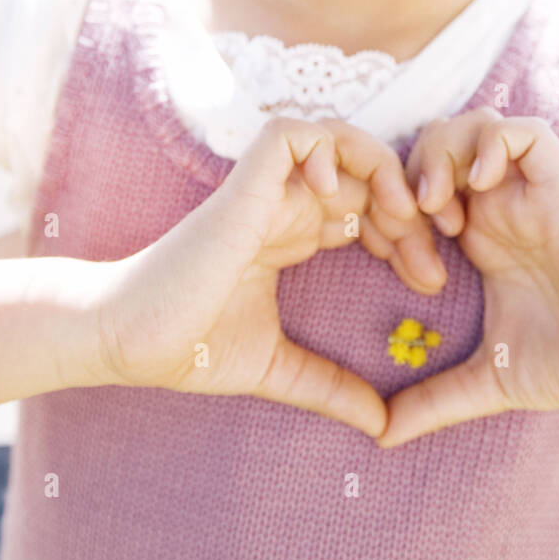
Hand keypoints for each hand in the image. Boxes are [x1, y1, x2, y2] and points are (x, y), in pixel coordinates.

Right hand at [94, 116, 441, 435]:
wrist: (128, 342)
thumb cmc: (190, 347)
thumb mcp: (279, 369)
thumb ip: (330, 387)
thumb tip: (382, 425)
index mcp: (295, 233)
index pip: (372, 210)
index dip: (410, 235)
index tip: (431, 282)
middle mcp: (285, 205)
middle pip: (368, 175)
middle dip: (411, 210)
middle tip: (430, 262)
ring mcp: (264, 191)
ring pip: (337, 137)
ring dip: (380, 167)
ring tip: (402, 215)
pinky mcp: (242, 186)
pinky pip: (291, 134)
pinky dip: (325, 147)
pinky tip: (339, 198)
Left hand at [376, 109, 558, 446]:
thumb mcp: (489, 380)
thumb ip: (435, 400)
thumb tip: (380, 436)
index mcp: (481, 235)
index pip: (419, 182)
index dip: (391, 203)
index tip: (386, 249)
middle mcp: (502, 205)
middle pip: (439, 139)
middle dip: (408, 169)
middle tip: (406, 220)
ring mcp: (532, 191)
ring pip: (475, 123)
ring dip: (443, 152)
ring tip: (438, 205)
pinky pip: (522, 131)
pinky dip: (491, 144)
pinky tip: (476, 189)